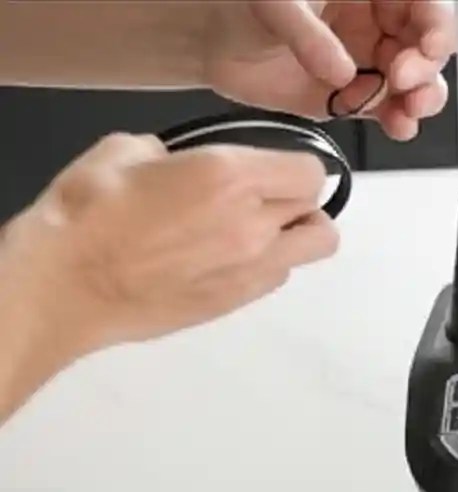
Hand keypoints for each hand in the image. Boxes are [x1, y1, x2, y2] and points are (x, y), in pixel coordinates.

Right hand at [0, 133, 335, 356]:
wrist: (65, 283)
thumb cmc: (88, 212)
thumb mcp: (127, 151)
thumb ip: (174, 153)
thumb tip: (179, 162)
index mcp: (232, 177)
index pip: (311, 173)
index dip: (298, 167)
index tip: (276, 168)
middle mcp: (254, 224)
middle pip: (319, 214)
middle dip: (300, 202)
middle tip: (268, 198)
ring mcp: (250, 269)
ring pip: (311, 252)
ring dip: (295, 237)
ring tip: (258, 231)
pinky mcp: (235, 303)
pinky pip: (277, 278)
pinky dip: (268, 265)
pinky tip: (228, 258)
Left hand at [203, 0, 454, 140]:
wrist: (209, 38)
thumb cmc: (240, 3)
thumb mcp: (275, 2)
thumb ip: (309, 34)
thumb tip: (343, 72)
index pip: (424, 3)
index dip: (436, 24)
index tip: (427, 46)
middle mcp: (377, 22)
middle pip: (427, 44)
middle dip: (426, 66)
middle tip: (402, 80)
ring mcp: (369, 61)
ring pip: (417, 81)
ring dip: (422, 98)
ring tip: (408, 110)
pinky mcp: (356, 96)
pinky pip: (389, 109)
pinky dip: (400, 121)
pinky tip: (399, 127)